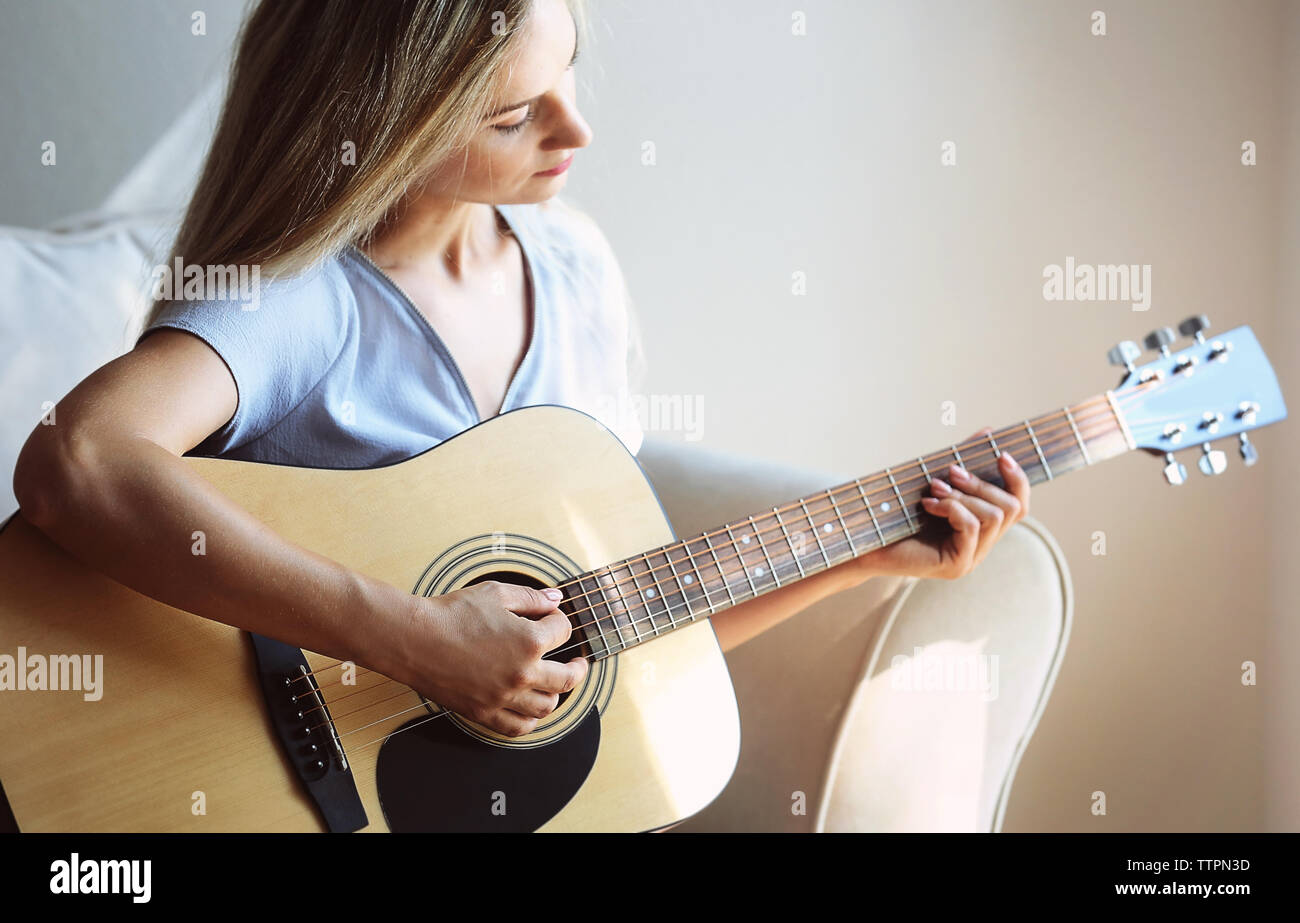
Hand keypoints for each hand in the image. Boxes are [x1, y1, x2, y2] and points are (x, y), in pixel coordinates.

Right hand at [388, 581, 587, 737]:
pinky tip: (531, 710)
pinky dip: (530, 721)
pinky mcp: (484, 713)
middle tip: (578, 663)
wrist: (413, 638)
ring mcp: (503, 697)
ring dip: (556, 694)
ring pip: (547, 706)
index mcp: (529, 642)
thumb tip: (555, 599)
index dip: (558, 621)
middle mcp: (522, 674)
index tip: (551, 619)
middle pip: (567, 678)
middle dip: (577, 667)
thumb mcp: (495, 593)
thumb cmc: (450, 614)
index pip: (562, 632)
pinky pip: (517, 727)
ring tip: (555, 685)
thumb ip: (531, 598)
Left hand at [853, 427, 1030, 581]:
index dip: (1017, 479)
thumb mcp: (935, 483)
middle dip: (982, 483)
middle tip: (951, 472)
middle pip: (1012, 508)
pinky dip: (952, 508)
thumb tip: (989, 432)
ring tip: (934, 488)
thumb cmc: (896, 513)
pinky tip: (928, 506)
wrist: (865, 543)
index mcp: (981, 529)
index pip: (1019, 506)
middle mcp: (981, 546)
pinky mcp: (956, 565)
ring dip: (964, 495)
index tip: (1001, 455)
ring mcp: (971, 559)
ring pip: (994, 516)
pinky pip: (971, 527)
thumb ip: (963, 463)